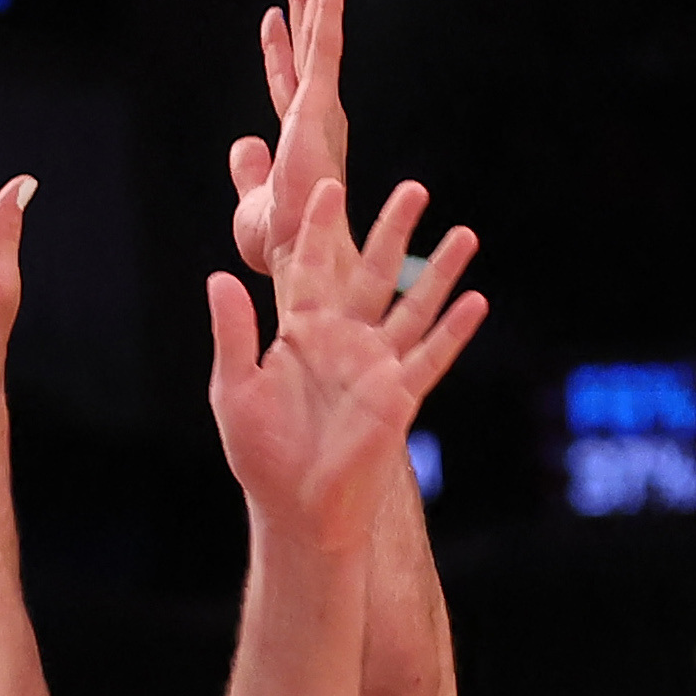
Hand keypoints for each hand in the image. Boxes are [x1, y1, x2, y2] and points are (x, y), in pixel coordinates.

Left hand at [208, 178, 482, 551]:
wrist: (296, 509)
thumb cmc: (261, 454)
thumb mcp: (235, 390)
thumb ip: (233, 334)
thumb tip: (218, 277)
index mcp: (301, 333)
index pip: (312, 268)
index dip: (318, 228)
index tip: (326, 186)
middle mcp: (343, 342)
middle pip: (372, 273)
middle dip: (392, 231)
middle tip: (412, 189)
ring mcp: (375, 366)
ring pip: (412, 307)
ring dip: (438, 272)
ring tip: (464, 233)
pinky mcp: (398, 396)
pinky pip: (430, 356)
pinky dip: (452, 331)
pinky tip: (477, 301)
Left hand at [229, 0, 348, 276]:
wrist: (294, 254)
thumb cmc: (280, 242)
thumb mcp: (252, 202)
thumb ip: (250, 171)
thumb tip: (242, 145)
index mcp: (299, 138)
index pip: (285, 83)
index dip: (279, 49)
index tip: (273, 16)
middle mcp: (314, 118)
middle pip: (307, 51)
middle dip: (306, 7)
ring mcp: (318, 109)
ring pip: (317, 40)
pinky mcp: (319, 106)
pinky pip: (324, 47)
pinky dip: (329, 11)